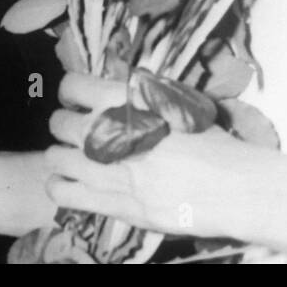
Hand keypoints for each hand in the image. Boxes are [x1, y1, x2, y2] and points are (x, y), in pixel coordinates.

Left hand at [46, 71, 264, 239]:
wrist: (231, 186)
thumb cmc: (210, 141)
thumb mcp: (175, 104)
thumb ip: (141, 94)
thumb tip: (121, 82)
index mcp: (123, 101)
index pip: (72, 85)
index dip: (70, 92)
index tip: (76, 100)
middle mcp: (107, 132)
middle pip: (59, 123)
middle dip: (64, 125)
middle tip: (76, 132)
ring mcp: (105, 171)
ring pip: (55, 158)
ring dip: (60, 156)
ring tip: (72, 159)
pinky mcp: (111, 204)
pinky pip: (62, 193)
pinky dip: (59, 186)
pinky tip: (69, 185)